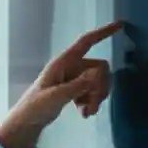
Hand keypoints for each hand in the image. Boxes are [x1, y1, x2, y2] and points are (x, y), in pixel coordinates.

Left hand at [0, 20, 121, 147]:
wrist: (27, 122)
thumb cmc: (36, 107)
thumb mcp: (56, 97)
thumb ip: (78, 85)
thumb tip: (99, 73)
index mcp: (63, 62)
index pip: (86, 42)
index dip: (103, 33)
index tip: (120, 25)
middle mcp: (70, 67)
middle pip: (100, 69)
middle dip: (100, 88)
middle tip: (92, 107)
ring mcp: (74, 78)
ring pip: (99, 82)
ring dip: (97, 98)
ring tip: (87, 113)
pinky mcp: (75, 89)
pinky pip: (94, 91)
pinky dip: (92, 102)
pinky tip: (84, 113)